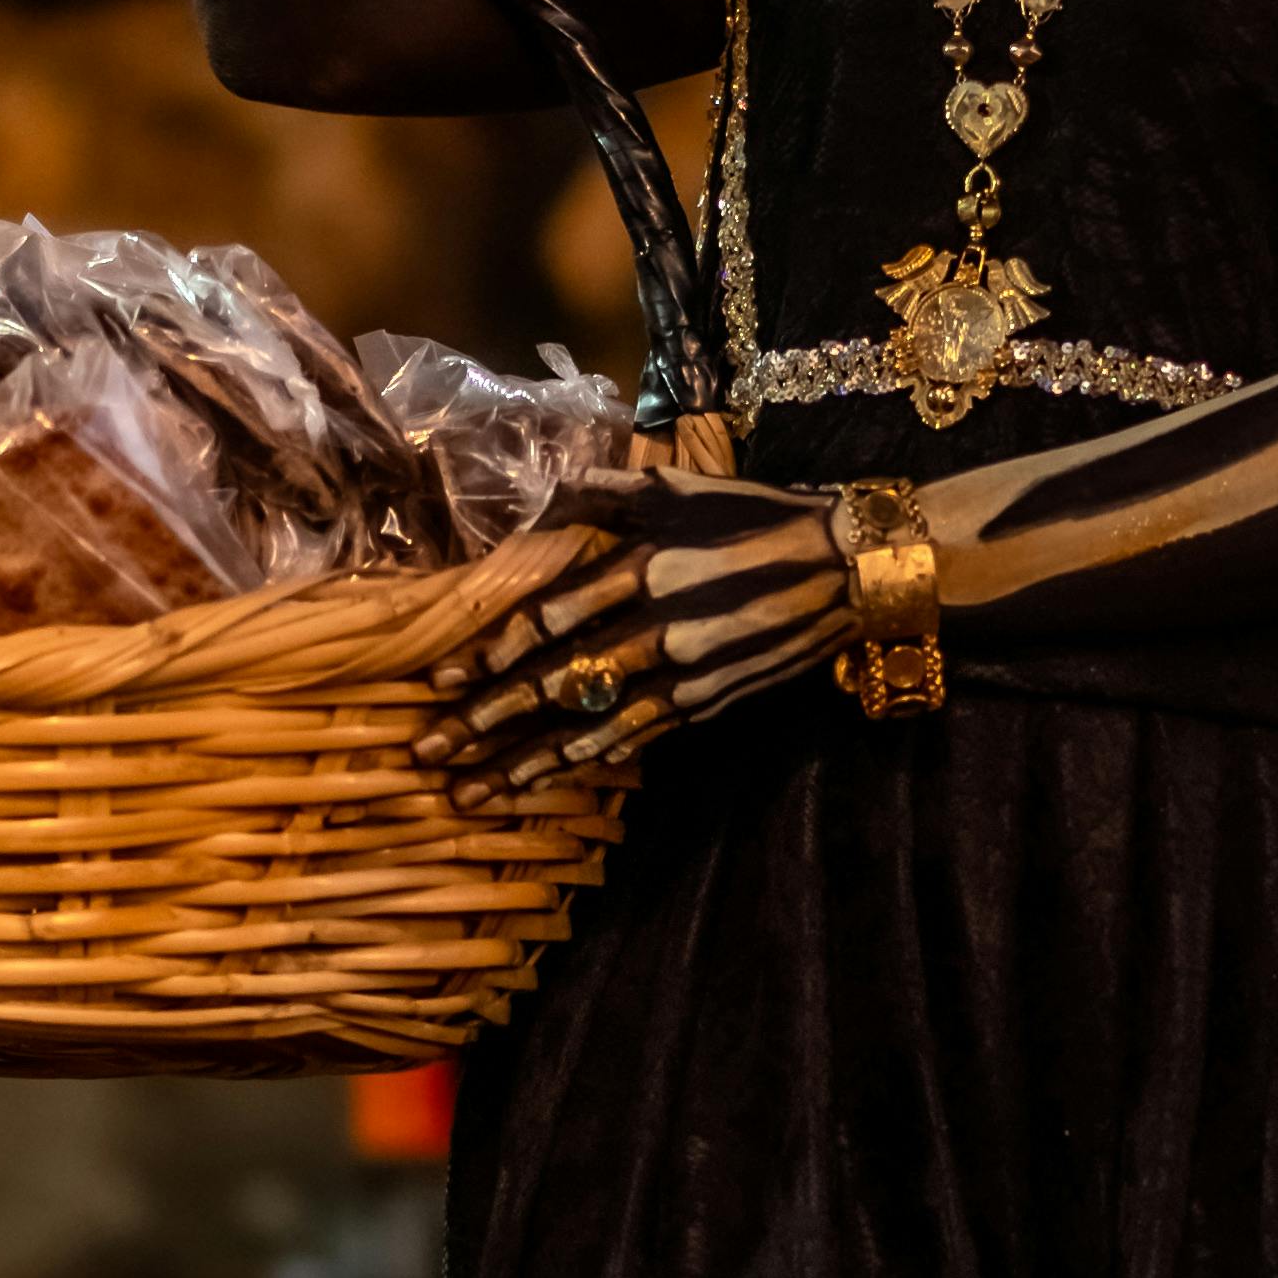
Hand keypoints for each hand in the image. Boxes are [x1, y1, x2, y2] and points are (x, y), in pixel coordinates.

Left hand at [419, 478, 880, 784]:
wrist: (845, 568)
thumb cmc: (753, 516)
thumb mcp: (678, 487)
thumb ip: (604, 493)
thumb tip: (540, 493)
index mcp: (645, 567)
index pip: (553, 619)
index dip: (495, 651)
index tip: (444, 678)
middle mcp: (658, 628)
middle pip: (557, 683)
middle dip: (488, 721)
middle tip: (431, 750)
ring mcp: (683, 675)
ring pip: (589, 726)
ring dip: (527, 761)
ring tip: (474, 790)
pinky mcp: (705, 703)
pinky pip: (635, 739)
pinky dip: (588, 762)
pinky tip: (546, 782)